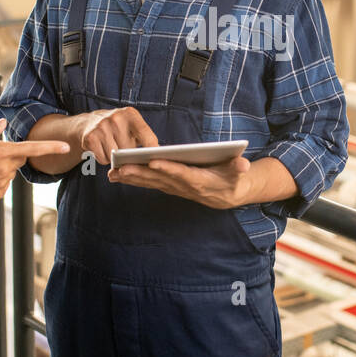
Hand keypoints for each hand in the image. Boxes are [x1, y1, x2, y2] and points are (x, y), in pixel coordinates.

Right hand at [0, 119, 68, 208]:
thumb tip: (3, 123)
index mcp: (0, 152)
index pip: (32, 148)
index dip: (51, 147)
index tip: (66, 146)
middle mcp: (4, 169)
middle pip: (19, 158)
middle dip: (10, 154)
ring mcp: (1, 185)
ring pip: (9, 172)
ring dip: (0, 167)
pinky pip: (2, 184)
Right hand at [76, 107, 157, 165]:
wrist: (89, 122)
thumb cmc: (119, 128)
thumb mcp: (133, 126)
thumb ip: (146, 138)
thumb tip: (159, 156)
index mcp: (130, 114)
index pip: (145, 133)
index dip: (151, 148)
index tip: (156, 159)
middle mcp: (116, 118)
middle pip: (129, 150)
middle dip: (129, 156)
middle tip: (125, 151)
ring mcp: (102, 127)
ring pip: (115, 157)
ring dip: (116, 159)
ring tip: (113, 148)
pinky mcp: (90, 138)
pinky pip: (103, 160)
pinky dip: (105, 160)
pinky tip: (103, 149)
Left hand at [108, 156, 251, 208]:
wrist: (230, 195)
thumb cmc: (234, 178)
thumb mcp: (240, 172)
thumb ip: (240, 168)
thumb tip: (243, 165)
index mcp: (201, 181)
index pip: (182, 174)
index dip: (169, 168)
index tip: (153, 161)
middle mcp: (185, 187)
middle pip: (160, 179)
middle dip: (140, 173)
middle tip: (121, 167)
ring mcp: (175, 188)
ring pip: (151, 183)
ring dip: (131, 178)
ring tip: (112, 173)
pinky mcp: (170, 187)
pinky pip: (149, 183)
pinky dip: (134, 180)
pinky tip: (118, 175)